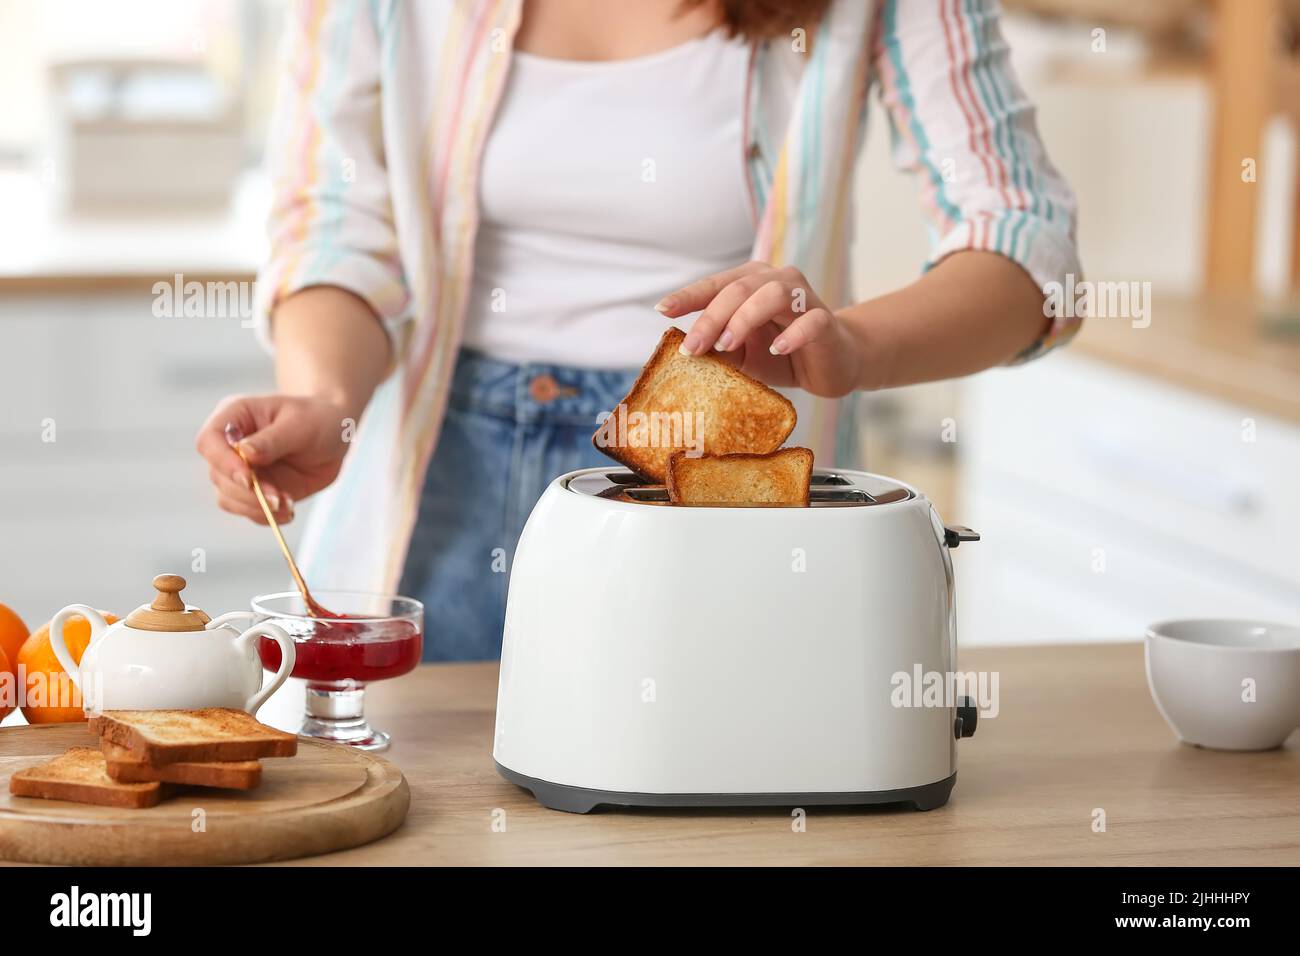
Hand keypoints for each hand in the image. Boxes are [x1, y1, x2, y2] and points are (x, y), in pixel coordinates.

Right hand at [195, 394, 353, 524]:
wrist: (335, 434)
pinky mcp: (254, 491)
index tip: (248, 479)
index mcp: (234, 417)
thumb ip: (272, 439)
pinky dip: (265, 516)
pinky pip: (247, 511)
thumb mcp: (300, 424)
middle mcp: (230, 445)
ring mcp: (240, 470)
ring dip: (256, 507)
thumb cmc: (316, 418)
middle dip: (247, 492)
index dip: (223, 463)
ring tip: (288, 505)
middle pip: (218, 475)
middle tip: (279, 499)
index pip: (209, 441)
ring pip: (228, 497)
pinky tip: (288, 511)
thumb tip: (245, 453)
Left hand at [655, 261, 868, 396]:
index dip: (688, 296)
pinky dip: (791, 334)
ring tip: (728, 345)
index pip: (715, 285)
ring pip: (771, 295)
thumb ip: (718, 348)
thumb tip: (686, 351)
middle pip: (739, 289)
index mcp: (751, 282)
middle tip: (692, 348)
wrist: (830, 363)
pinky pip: (809, 321)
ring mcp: (804, 298)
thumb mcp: (741, 354)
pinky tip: (777, 348)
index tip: (662, 310)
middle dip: (711, 318)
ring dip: (744, 319)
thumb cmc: (780, 354)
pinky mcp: (826, 321)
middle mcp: (776, 280)